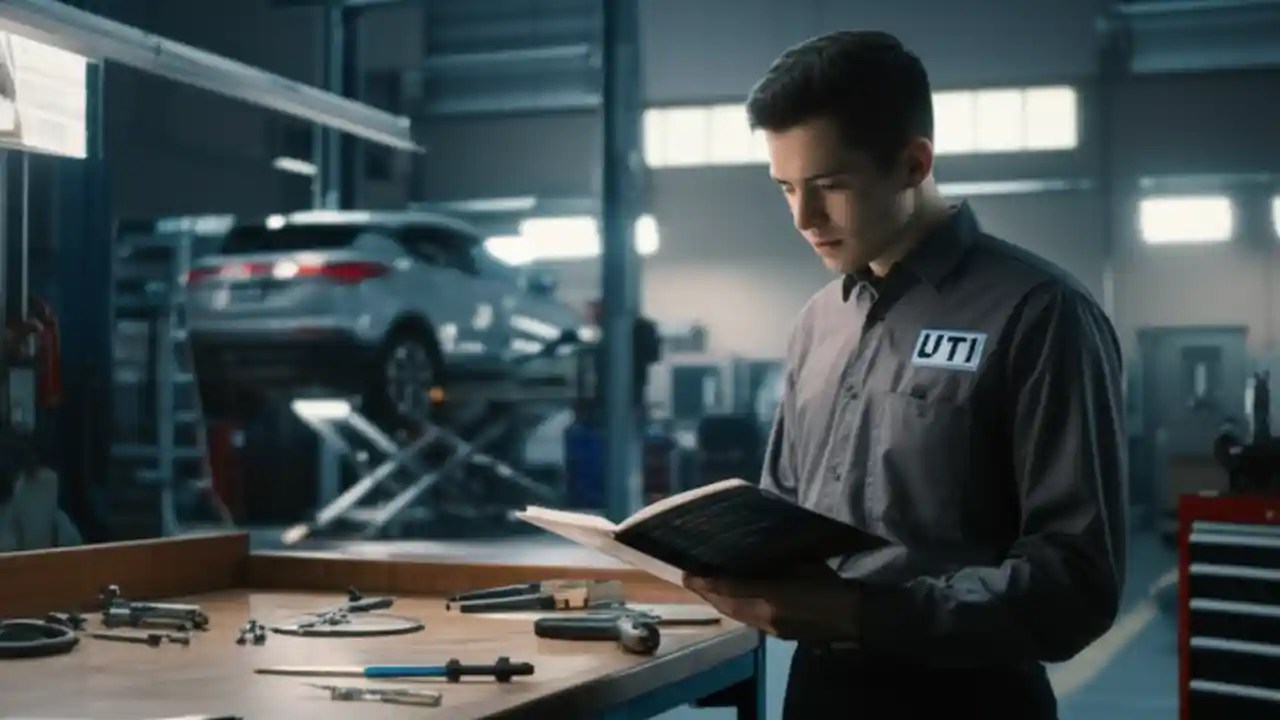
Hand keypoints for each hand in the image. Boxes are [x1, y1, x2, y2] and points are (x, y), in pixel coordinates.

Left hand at [682, 563, 860, 642]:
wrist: (851, 616)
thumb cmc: (828, 584)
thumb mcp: (801, 565)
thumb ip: (773, 564)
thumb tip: (750, 556)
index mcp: (772, 597)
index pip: (730, 588)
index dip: (708, 582)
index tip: (689, 572)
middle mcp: (765, 616)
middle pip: (727, 604)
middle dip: (707, 592)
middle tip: (691, 578)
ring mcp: (770, 629)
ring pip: (735, 614)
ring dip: (718, 601)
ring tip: (705, 587)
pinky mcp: (776, 635)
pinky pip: (746, 620)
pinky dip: (733, 608)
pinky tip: (730, 599)